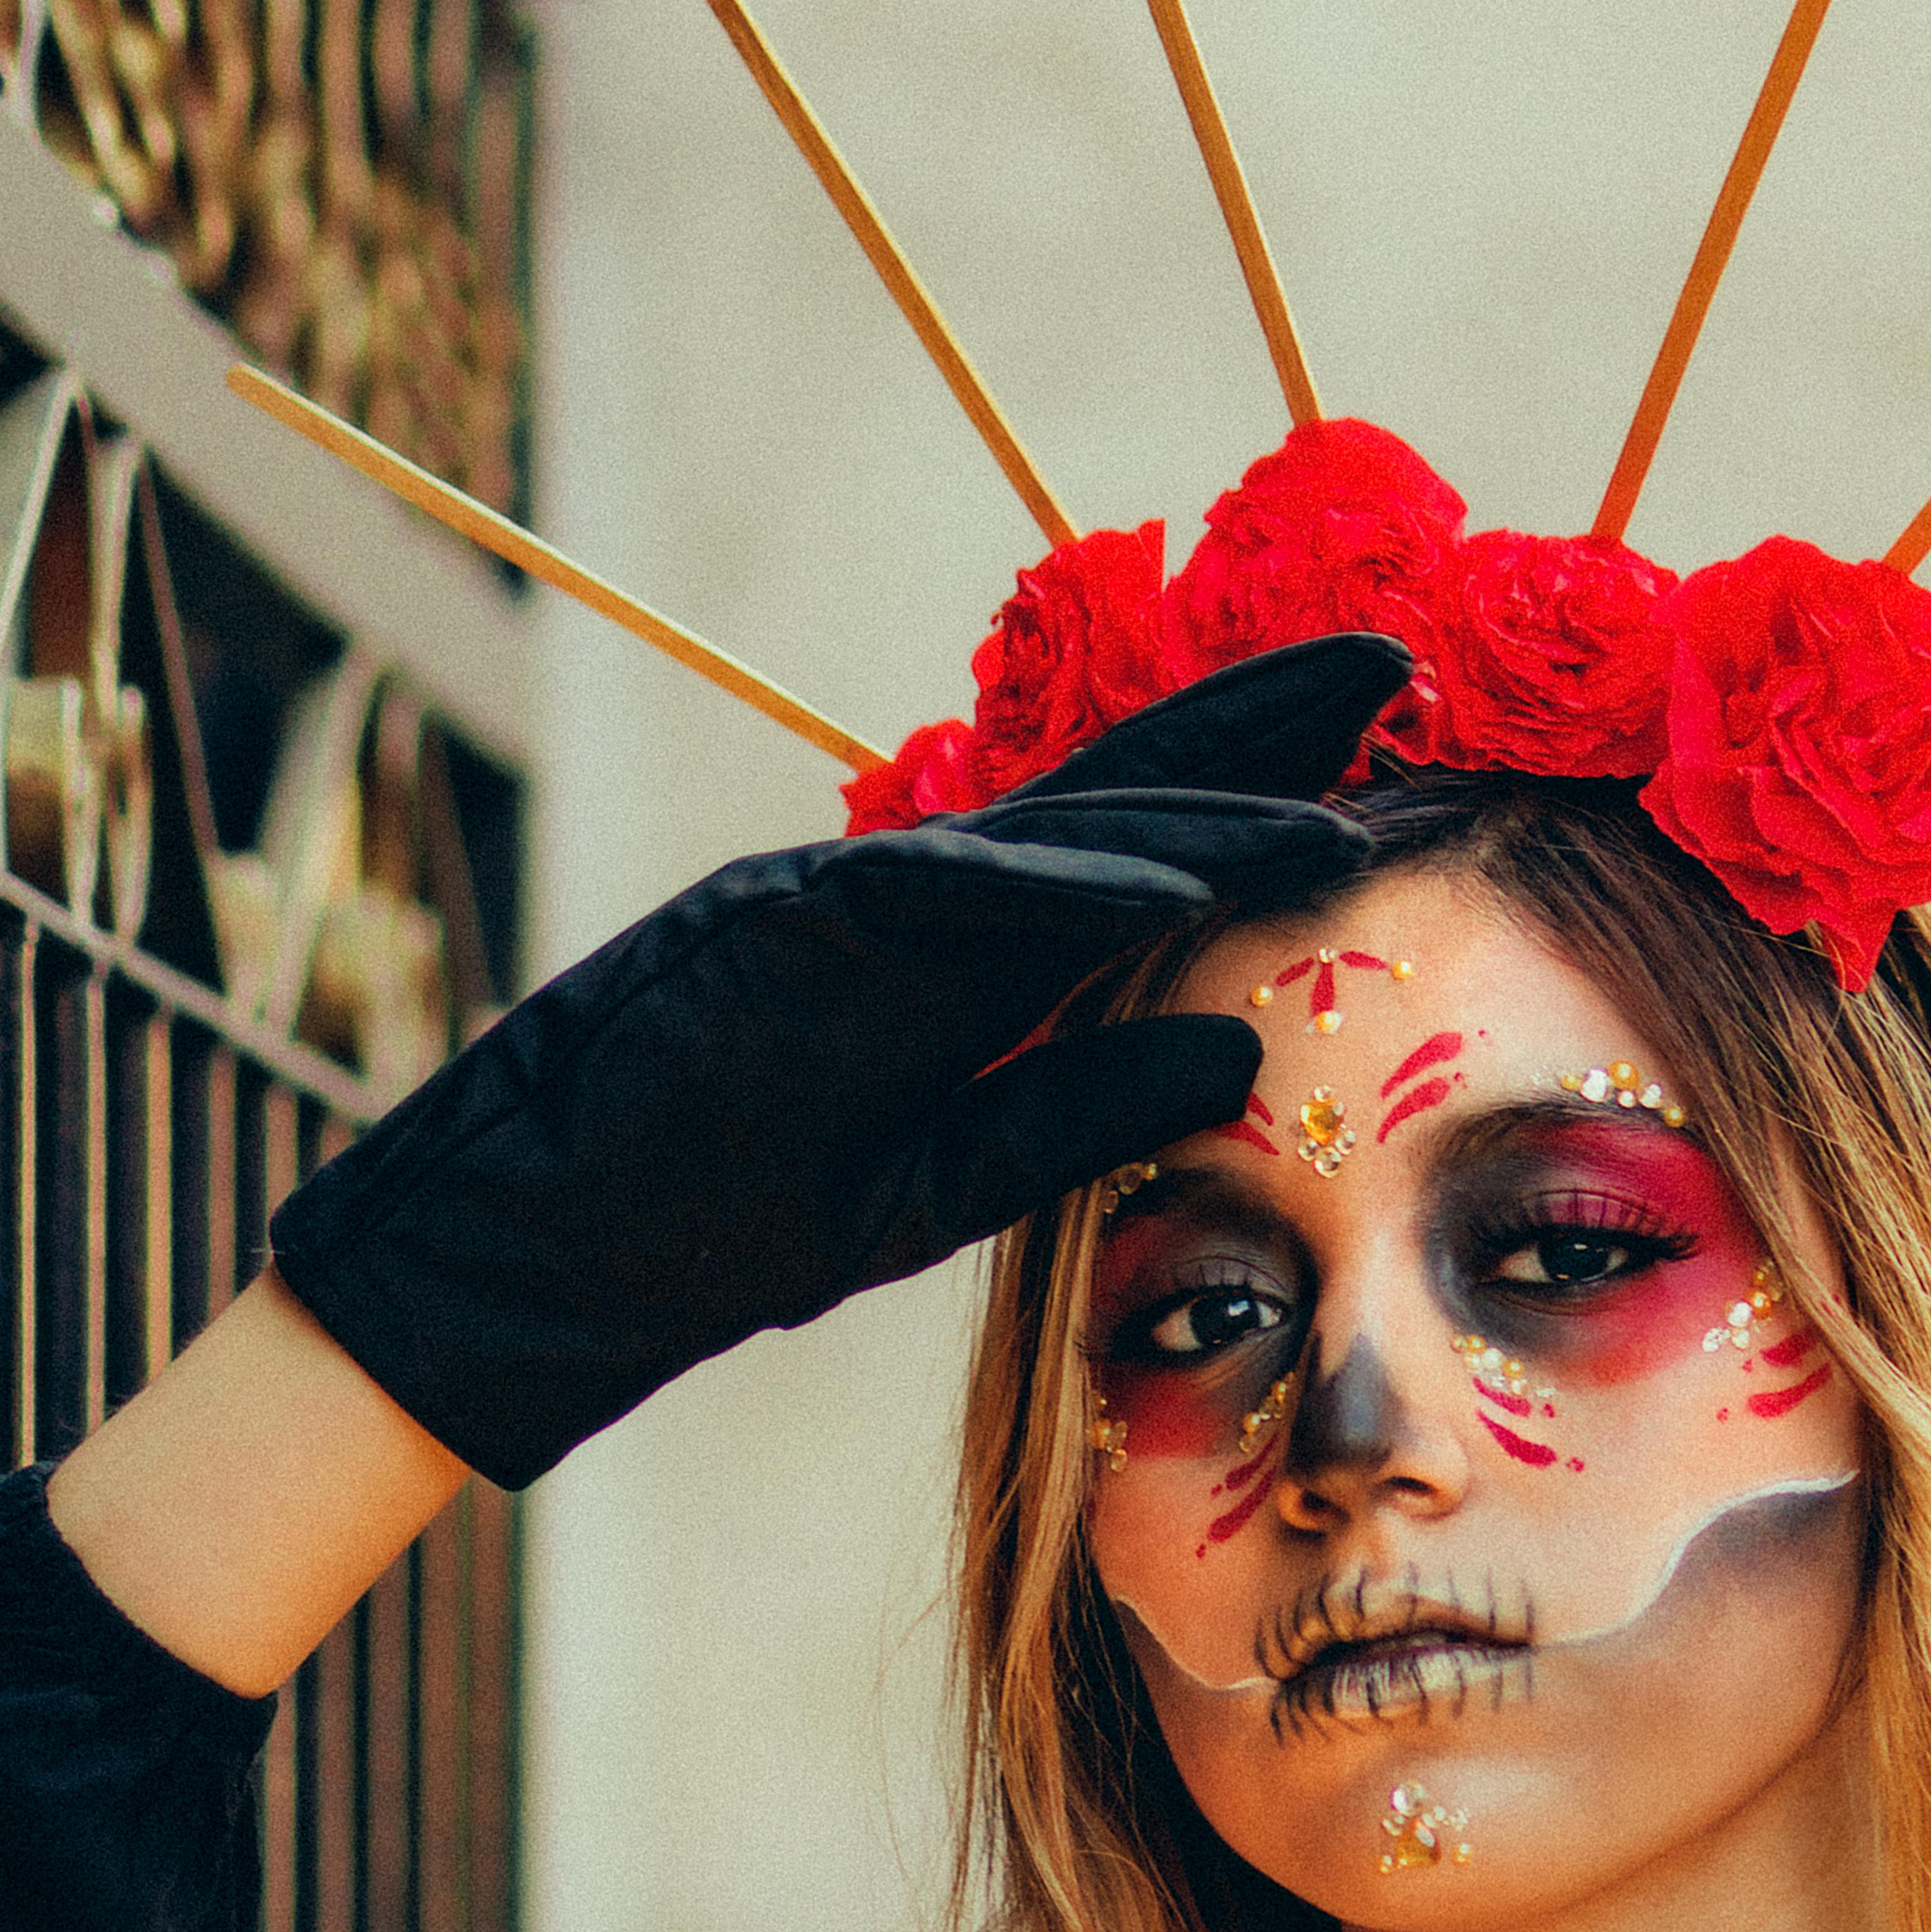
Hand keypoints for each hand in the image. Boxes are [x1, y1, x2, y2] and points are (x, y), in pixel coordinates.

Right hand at [270, 637, 1404, 1487]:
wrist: (534, 1259)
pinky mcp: (776, 925)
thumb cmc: (719, 1227)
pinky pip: (939, 896)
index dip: (1259, 802)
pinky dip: (1052, 890)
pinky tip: (1163, 888)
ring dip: (1188, 813)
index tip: (1392, 776)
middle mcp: (917, 911)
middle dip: (1254, 736)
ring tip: (1328, 805)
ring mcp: (842, 903)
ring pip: (1045, 833)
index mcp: (963, 971)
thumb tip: (1246, 1060)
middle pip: (1112, 798)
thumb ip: (1075, 1118)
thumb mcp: (936, 1189)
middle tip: (1396, 672)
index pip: (1137, 864)